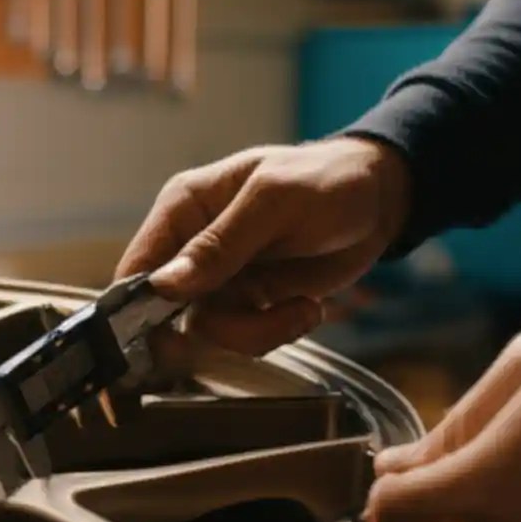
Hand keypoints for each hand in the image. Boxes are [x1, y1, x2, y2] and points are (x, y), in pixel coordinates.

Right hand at [115, 137, 409, 354]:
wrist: (382, 202)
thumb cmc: (326, 182)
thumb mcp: (273, 204)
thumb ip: (219, 246)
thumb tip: (163, 286)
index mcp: (184, 209)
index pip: (138, 266)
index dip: (140, 306)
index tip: (164, 338)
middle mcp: (193, 248)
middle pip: (171, 313)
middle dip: (221, 327)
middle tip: (261, 323)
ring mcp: (222, 280)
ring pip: (212, 334)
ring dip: (259, 333)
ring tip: (303, 308)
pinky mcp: (251, 303)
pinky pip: (246, 339)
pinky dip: (279, 332)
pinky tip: (308, 308)